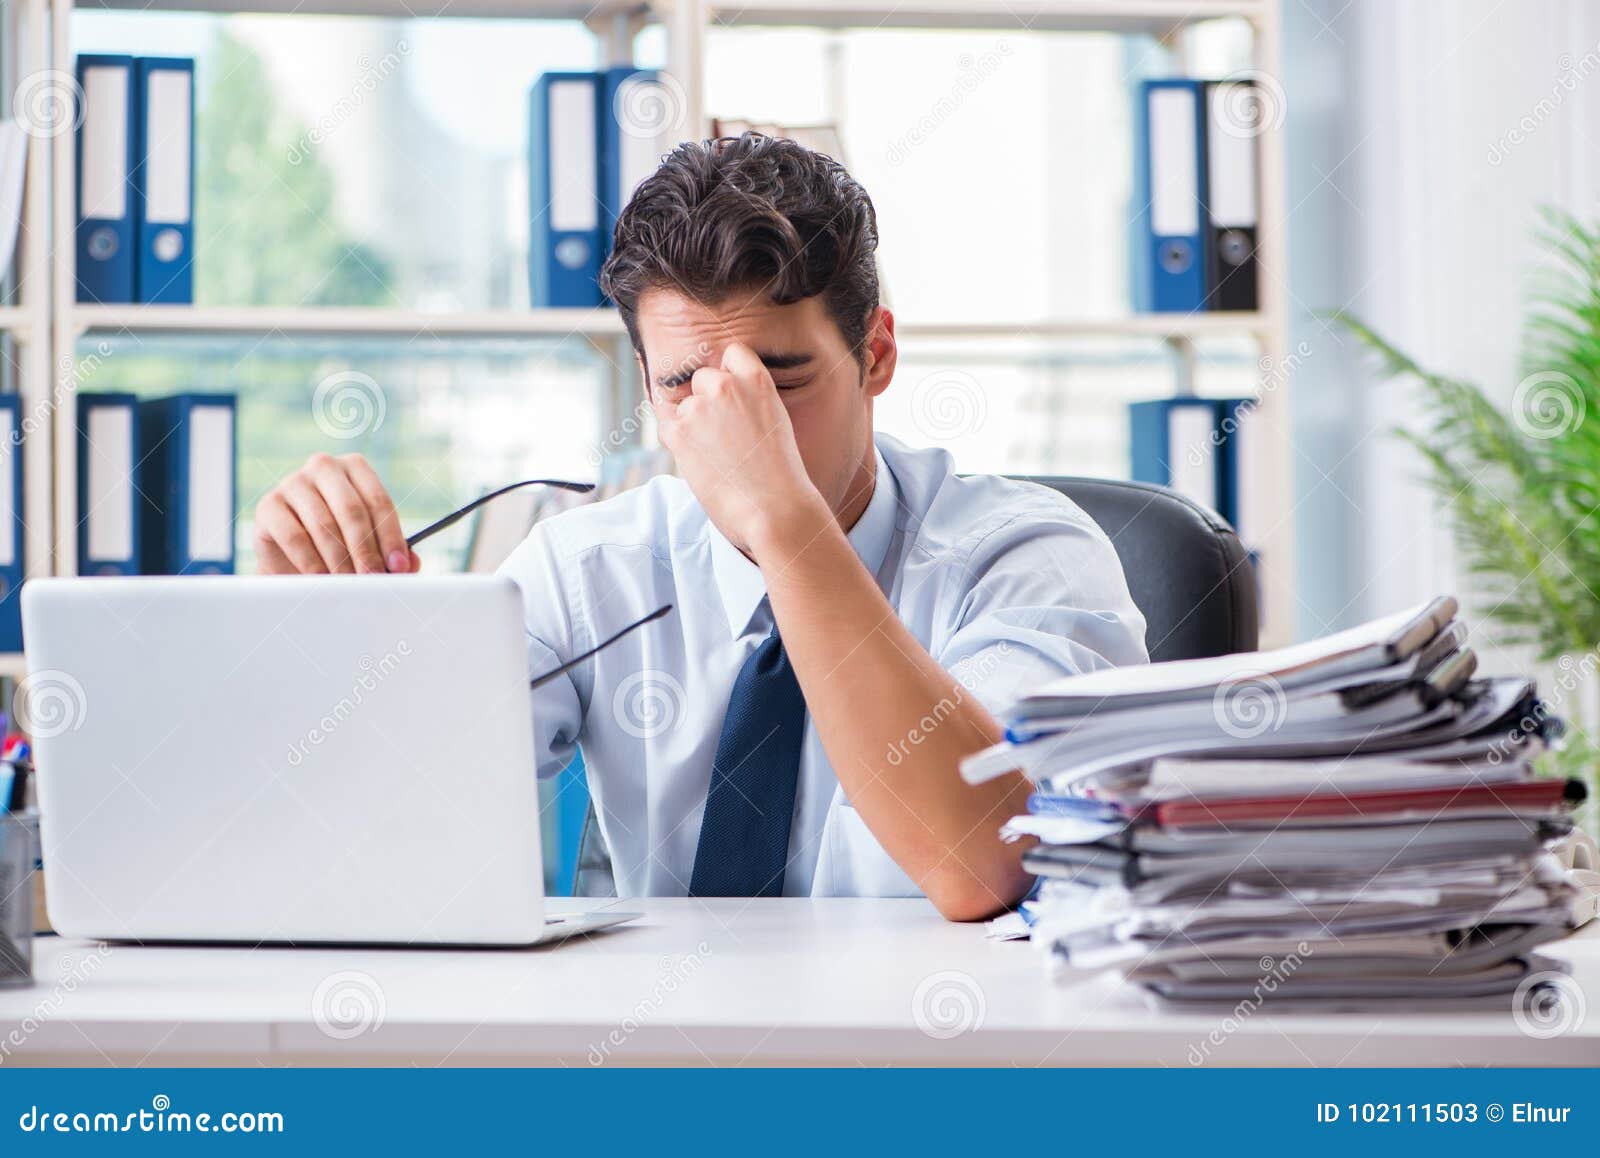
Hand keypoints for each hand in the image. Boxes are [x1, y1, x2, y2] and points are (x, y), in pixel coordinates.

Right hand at [254, 452, 418, 574]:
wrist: (292, 557)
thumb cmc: (339, 545)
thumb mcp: (369, 546)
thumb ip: (393, 553)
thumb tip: (411, 562)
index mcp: (355, 468)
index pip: (379, 501)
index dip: (391, 537)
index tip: (398, 567)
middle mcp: (323, 467)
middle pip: (351, 510)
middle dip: (365, 550)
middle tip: (373, 579)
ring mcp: (292, 482)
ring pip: (323, 525)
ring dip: (340, 560)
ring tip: (349, 585)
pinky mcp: (268, 505)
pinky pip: (294, 536)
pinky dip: (311, 563)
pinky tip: (321, 581)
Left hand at [653, 343, 829, 559]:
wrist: (775, 510)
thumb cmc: (780, 477)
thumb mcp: (775, 423)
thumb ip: (749, 403)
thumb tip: (720, 402)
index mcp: (758, 381)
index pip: (732, 353)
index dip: (727, 373)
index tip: (728, 393)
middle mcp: (726, 385)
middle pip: (702, 378)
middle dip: (705, 400)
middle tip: (722, 436)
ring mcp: (700, 407)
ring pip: (684, 405)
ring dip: (691, 425)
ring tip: (716, 457)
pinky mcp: (679, 431)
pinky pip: (666, 422)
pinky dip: (676, 438)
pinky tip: (696, 458)